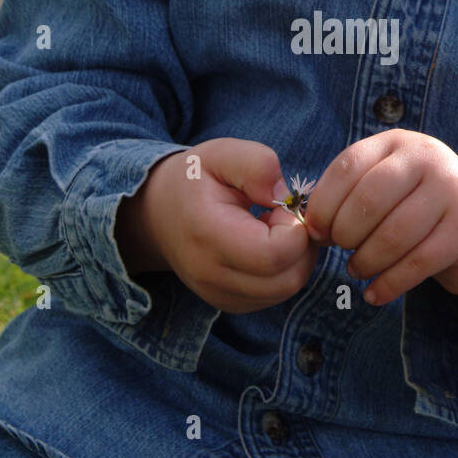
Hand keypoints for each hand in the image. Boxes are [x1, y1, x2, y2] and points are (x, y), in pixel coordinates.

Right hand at [138, 139, 320, 313]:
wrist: (156, 213)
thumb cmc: (193, 180)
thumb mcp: (221, 154)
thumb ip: (257, 164)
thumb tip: (284, 195)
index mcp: (208, 235)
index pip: (274, 253)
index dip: (293, 226)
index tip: (279, 205)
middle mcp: (211, 275)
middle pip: (287, 279)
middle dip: (301, 245)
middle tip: (283, 217)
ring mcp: (219, 296)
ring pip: (286, 290)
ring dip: (295, 259)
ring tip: (274, 230)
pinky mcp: (229, 304)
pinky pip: (275, 296)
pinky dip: (283, 272)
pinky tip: (266, 246)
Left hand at [302, 128, 457, 305]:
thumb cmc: (418, 210)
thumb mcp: (387, 188)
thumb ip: (350, 196)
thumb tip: (312, 227)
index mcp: (398, 143)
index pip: (349, 166)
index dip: (325, 202)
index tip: (316, 231)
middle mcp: (428, 158)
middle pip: (369, 199)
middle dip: (346, 233)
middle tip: (342, 250)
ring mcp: (452, 191)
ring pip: (393, 234)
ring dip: (366, 261)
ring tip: (358, 270)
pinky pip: (417, 262)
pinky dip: (389, 284)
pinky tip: (375, 294)